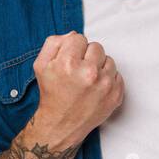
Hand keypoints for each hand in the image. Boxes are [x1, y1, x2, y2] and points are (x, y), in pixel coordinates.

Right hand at [30, 31, 124, 147]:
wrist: (62, 124)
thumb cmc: (52, 94)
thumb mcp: (41, 65)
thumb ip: (54, 43)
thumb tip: (74, 34)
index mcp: (69, 63)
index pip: (79, 38)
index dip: (73, 49)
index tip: (69, 61)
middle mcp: (89, 73)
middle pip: (96, 47)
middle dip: (87, 56)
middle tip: (78, 71)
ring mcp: (105, 85)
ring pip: (109, 60)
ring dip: (99, 67)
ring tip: (87, 80)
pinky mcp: (116, 95)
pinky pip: (117, 75)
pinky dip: (108, 79)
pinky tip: (96, 88)